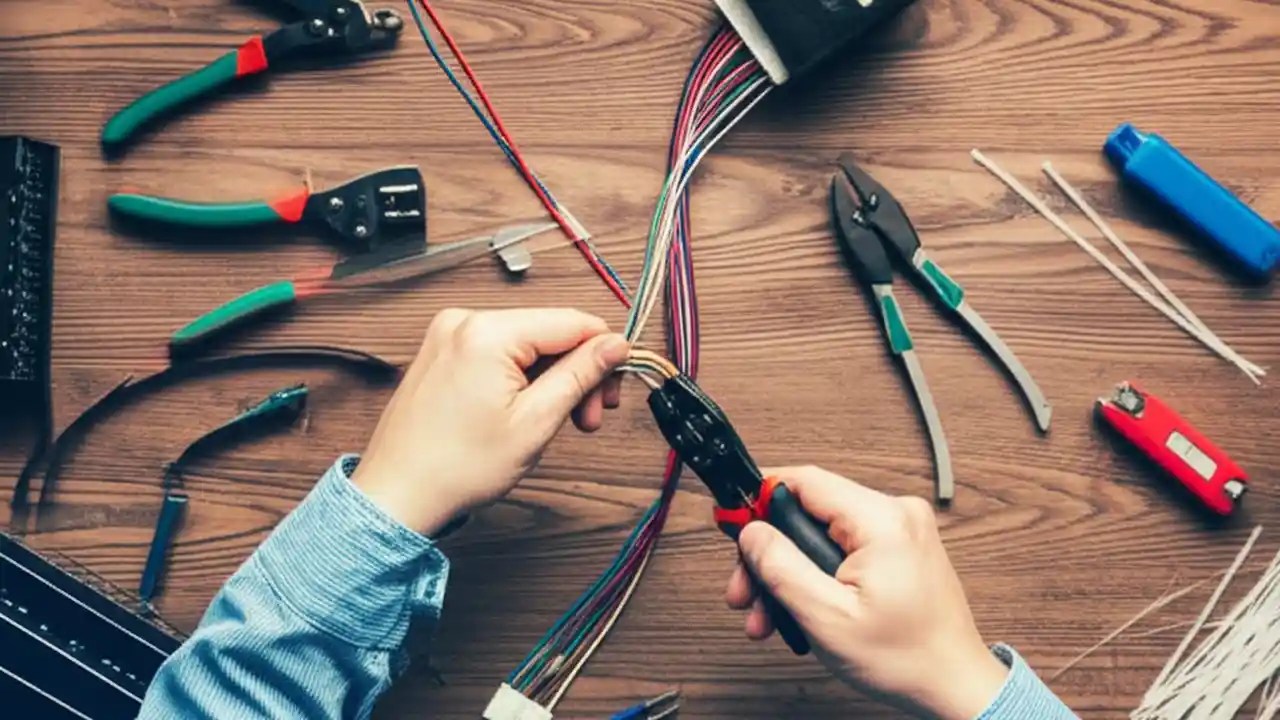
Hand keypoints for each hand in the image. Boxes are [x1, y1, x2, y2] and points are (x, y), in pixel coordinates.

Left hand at [352, 308, 629, 535]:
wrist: (397, 496)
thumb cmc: (455, 468)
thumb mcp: (535, 423)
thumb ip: (580, 375)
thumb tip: (615, 345)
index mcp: (487, 332)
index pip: (572, 321)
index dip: (605, 354)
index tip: (616, 388)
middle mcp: (464, 321)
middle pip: (549, 332)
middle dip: (577, 373)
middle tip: (589, 417)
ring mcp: (448, 335)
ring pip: (527, 344)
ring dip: (552, 379)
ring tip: (559, 421)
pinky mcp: (442, 351)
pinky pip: (499, 352)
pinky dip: (522, 378)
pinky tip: (527, 411)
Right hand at [725, 467, 1008, 719]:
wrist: (954, 688)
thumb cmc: (907, 659)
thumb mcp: (826, 616)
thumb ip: (781, 567)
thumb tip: (751, 531)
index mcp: (882, 520)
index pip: (805, 481)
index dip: (759, 496)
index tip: (730, 516)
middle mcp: (896, 514)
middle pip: (808, 512)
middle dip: (770, 554)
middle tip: (744, 591)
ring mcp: (901, 531)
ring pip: (821, 535)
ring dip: (789, 573)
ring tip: (768, 615)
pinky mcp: (900, 549)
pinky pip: (842, 548)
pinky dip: (817, 576)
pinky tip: (799, 610)